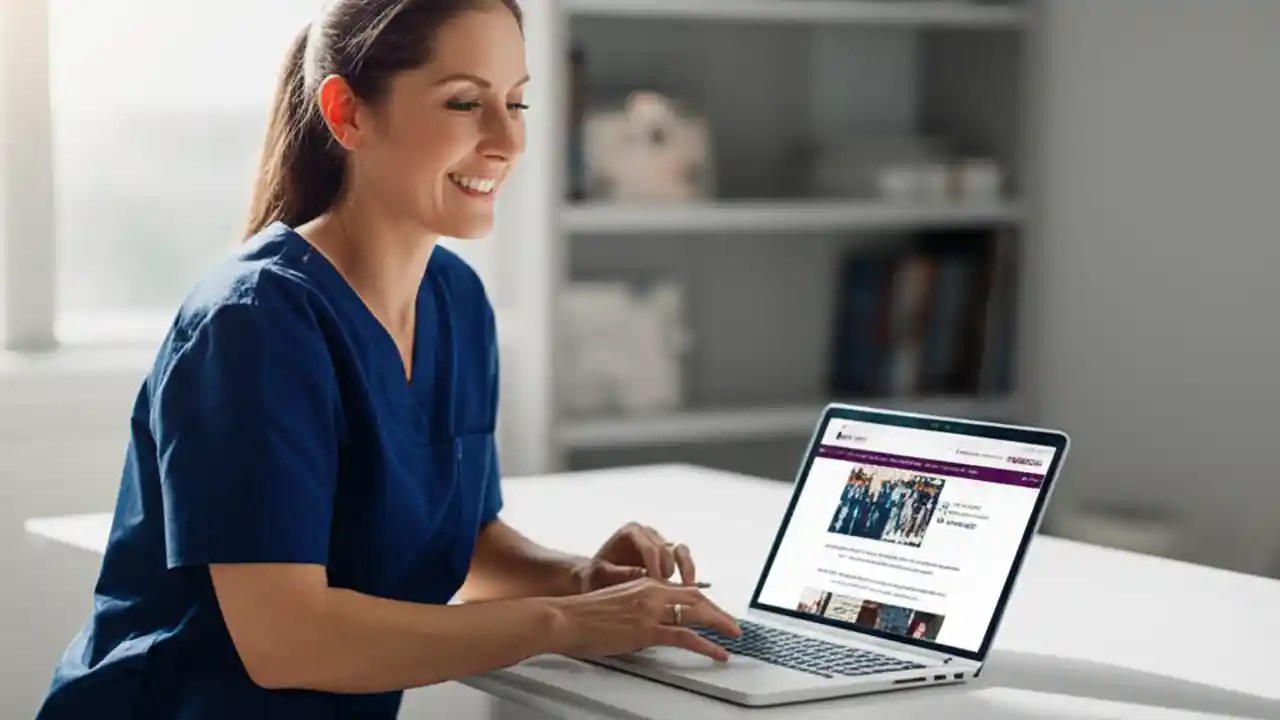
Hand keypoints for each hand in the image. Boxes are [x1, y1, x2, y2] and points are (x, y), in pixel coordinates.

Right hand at [547, 577, 740, 661]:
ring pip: (697, 613)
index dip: (703, 601)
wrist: (564, 618)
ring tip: (733, 636)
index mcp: (644, 583)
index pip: (683, 589)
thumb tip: (649, 623)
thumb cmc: (582, 615)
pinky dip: (707, 645)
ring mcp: (651, 610)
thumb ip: (637, 608)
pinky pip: (686, 636)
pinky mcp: (647, 629)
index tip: (714, 611)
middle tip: (732, 624)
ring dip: (720, 624)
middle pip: (696, 597)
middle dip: (718, 611)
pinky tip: (717, 652)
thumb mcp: (616, 603)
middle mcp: (651, 591)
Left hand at [573, 522, 697, 592]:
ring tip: (685, 587)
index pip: (648, 546)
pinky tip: (687, 589)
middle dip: (668, 568)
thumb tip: (643, 574)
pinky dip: (687, 573)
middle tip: (667, 590)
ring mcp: (659, 543)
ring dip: (685, 568)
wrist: (597, 581)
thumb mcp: (601, 575)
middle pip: (666, 547)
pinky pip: (683, 561)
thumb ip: (620, 574)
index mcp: (630, 532)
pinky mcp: (668, 556)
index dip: (655, 565)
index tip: (657, 584)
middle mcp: (648, 533)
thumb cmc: (596, 576)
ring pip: (680, 550)